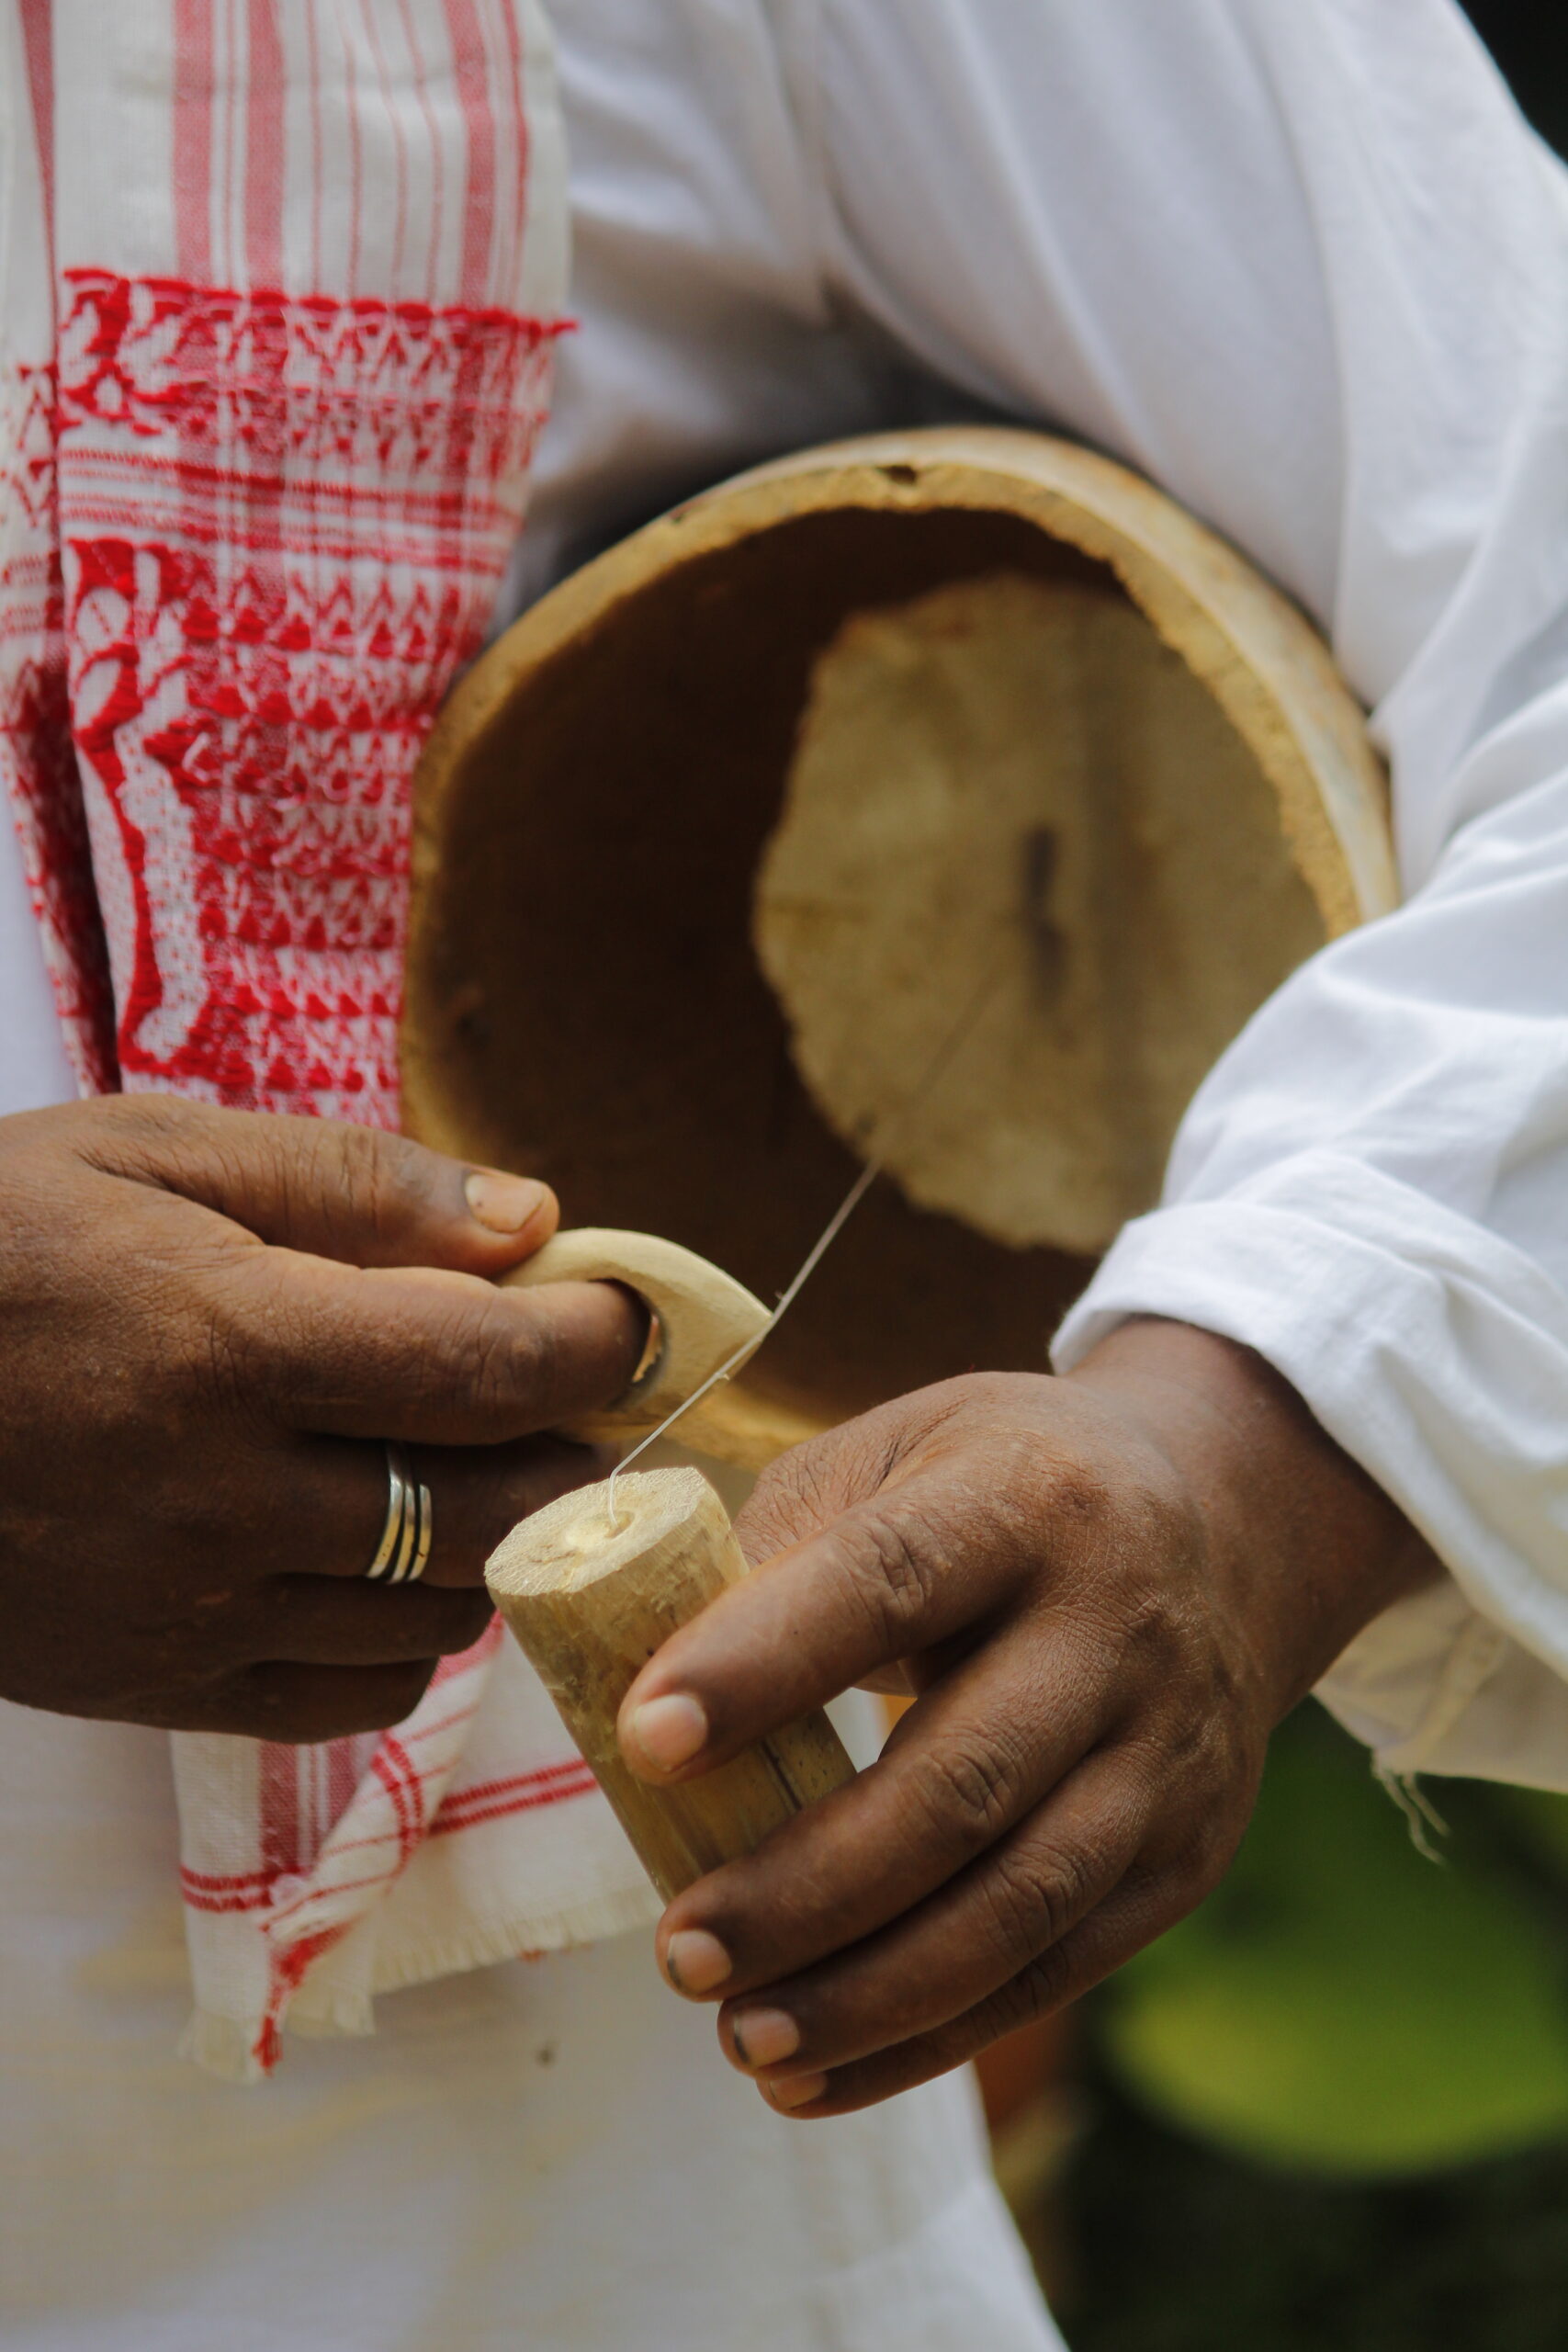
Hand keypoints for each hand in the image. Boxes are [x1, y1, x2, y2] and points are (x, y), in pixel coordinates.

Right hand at [0, 1095, 643, 1739]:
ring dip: (499, 1542)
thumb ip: (349, 1184)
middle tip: (575, 1396)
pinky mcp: (151, 1682)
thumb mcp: (145, 1153)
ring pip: (438, 1612)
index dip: (598, 1342)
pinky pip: (350, 1696)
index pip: (491, 1367)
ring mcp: (186, 1607)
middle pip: (494, 1509)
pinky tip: (382, 1556)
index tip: (628, 1315)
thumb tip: (531, 1221)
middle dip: (575, 1450)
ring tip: (478, 1465)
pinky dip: (409, 1635)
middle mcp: (221, 1494)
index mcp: (228, 1340)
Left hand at [618, 1322, 1437, 2116]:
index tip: (642, 1741)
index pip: (887, 1583)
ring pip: (1017, 1903)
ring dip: (866, 1992)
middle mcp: (1114, 1625)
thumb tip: (642, 1685)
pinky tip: (813, 2075)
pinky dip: (926, 2039)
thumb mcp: (896, 1454)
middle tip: (678, 1952)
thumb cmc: (997, 1488)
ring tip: (736, 2036)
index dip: (762, 1663)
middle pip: (962, 1780)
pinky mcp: (1182, 1857)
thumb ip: (782, 1548)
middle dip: (809, 1885)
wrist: (1223, 1526)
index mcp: (1023, 1497)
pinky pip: (1052, 1970)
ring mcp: (1164, 1752)